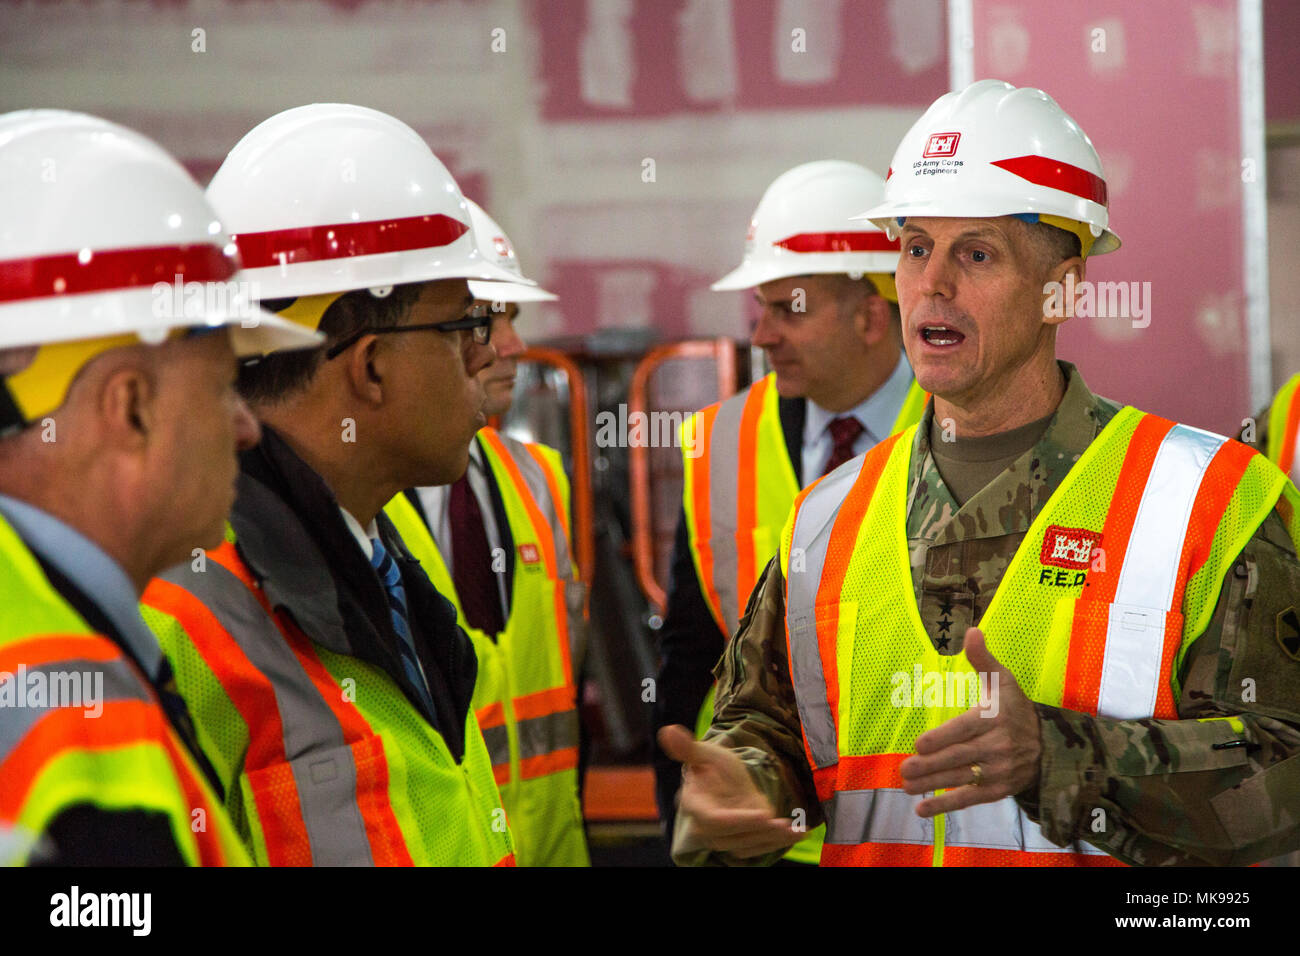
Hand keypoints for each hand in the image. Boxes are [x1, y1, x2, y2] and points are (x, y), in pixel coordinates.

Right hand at [657, 724, 803, 857]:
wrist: (723, 779)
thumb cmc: (712, 765)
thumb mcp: (705, 753)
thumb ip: (687, 747)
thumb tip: (667, 730)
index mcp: (694, 804)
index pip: (714, 820)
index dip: (738, 820)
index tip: (764, 813)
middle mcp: (705, 827)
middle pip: (732, 838)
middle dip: (760, 832)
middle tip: (784, 823)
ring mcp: (723, 837)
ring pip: (747, 846)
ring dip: (772, 839)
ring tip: (796, 829)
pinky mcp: (740, 842)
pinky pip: (758, 849)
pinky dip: (778, 842)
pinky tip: (799, 832)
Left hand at [899, 628, 1041, 816]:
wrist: (1049, 746)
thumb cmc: (1015, 708)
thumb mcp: (1003, 681)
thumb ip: (982, 659)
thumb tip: (971, 630)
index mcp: (995, 718)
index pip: (965, 729)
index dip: (942, 738)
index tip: (919, 744)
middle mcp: (997, 746)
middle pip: (959, 757)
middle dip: (931, 766)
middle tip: (905, 769)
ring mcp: (998, 771)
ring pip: (961, 779)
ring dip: (932, 786)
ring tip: (906, 786)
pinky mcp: (997, 790)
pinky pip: (969, 798)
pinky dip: (945, 806)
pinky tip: (921, 810)